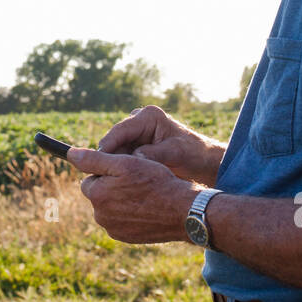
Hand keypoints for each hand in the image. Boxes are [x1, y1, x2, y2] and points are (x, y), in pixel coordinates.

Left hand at [64, 147, 199, 243]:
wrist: (182, 212)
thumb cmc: (155, 182)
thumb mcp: (125, 163)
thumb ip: (94, 159)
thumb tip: (70, 154)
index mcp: (97, 195)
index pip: (90, 178)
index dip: (107, 172)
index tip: (125, 171)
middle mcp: (100, 216)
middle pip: (100, 194)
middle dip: (112, 187)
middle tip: (137, 181)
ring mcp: (113, 229)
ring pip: (111, 207)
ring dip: (122, 200)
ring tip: (144, 194)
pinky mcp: (126, 238)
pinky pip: (122, 220)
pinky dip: (131, 214)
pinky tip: (147, 207)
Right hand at [96, 105, 224, 187]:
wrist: (203, 161)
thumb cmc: (194, 154)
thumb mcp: (176, 153)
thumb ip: (155, 154)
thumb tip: (134, 158)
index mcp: (148, 116)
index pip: (120, 130)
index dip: (107, 147)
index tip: (98, 163)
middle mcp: (138, 122)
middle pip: (114, 141)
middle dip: (108, 159)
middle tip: (101, 178)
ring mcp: (135, 135)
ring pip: (115, 152)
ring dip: (113, 166)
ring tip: (108, 184)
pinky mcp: (134, 148)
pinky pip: (120, 159)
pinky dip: (119, 170)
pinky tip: (116, 184)